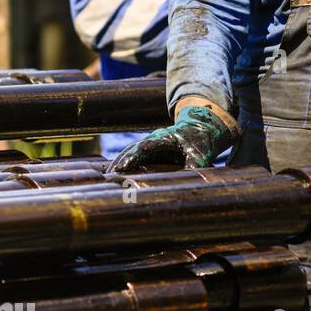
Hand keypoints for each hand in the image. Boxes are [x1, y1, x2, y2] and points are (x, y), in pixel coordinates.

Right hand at [108, 105, 235, 172]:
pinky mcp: (151, 152)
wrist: (202, 129)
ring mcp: (151, 145)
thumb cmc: (201, 141)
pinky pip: (135, 158)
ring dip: (119, 164)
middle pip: (131, 150)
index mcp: (164, 137)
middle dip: (119, 162)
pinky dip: (125, 165)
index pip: (143, 147)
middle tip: (108, 176)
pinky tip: (117, 177)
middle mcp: (154, 140)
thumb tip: (188, 181)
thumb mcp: (201, 154)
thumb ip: (195, 167)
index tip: (121, 168)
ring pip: (130, 153)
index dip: (131, 157)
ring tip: (108, 178)